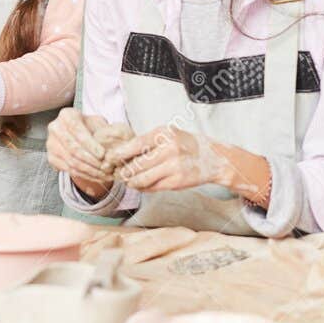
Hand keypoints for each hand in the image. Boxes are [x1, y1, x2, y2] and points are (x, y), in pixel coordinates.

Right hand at [47, 109, 114, 187]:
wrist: (79, 136)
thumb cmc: (90, 128)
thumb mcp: (98, 123)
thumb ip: (103, 130)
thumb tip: (110, 143)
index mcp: (66, 115)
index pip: (77, 130)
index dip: (90, 144)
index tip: (103, 154)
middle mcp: (55, 128)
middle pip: (73, 148)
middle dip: (91, 160)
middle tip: (105, 167)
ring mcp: (51, 144)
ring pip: (71, 161)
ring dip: (90, 170)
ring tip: (104, 174)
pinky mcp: (51, 157)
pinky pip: (69, 169)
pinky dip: (84, 175)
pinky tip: (96, 176)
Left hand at [111, 125, 234, 193]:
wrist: (212, 158)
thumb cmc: (185, 145)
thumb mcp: (168, 135)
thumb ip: (148, 142)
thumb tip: (122, 153)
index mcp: (163, 134)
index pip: (135, 144)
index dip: (120, 154)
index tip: (111, 158)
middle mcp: (168, 149)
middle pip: (136, 165)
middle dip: (124, 171)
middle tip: (119, 173)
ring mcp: (173, 166)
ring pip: (142, 179)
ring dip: (132, 182)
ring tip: (128, 181)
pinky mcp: (176, 182)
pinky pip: (153, 187)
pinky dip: (144, 188)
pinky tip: (141, 186)